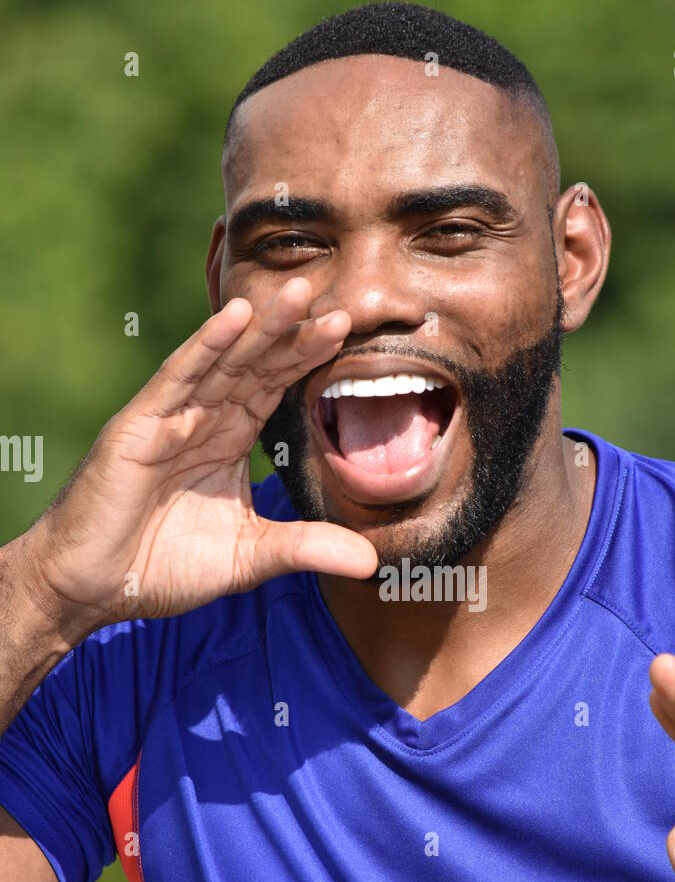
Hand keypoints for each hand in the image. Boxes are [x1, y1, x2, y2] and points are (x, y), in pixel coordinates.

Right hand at [18, 278, 376, 632]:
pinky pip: (178, 378)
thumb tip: (371, 562)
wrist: (94, 587)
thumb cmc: (160, 567)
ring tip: (300, 293)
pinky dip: (207, 346)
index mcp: (226, 440)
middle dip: (296, 335)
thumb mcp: (248, 558)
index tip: (347, 334)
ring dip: (261, 327)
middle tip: (341, 304)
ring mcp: (170, 418)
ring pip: (223, 362)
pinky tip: (237, 316)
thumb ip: (306, 549)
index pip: (274, 388)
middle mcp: (201, 420)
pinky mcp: (139, 427)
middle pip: (256, 366)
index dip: (307, 361)